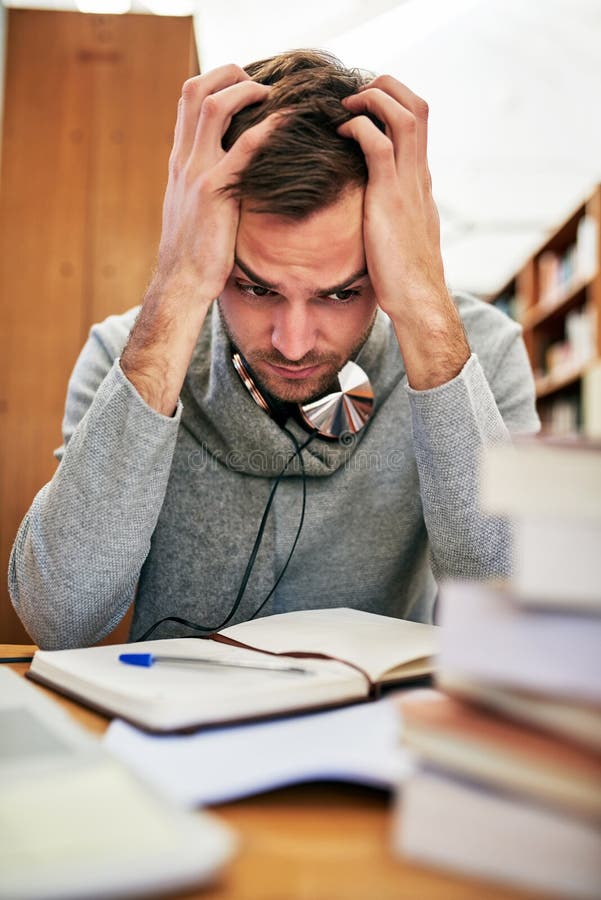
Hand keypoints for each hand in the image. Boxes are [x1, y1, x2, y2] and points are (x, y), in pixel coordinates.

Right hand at [158, 64, 277, 302]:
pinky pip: (242, 147)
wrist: (182, 281)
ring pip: (213, 106)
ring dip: (245, 90)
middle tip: (259, 81)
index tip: (244, 86)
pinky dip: (266, 128)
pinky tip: (286, 122)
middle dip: (227, 73)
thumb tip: (232, 179)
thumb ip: (206, 186)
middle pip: (194, 90)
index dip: (215, 82)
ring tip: (272, 94)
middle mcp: (184, 159)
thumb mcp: (194, 211)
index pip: (187, 102)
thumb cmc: (195, 252)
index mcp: (180, 162)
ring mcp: (197, 172)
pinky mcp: (214, 191)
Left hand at [339, 77, 469, 388]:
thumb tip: (367, 214)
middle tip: (354, 95)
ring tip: (347, 105)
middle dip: (387, 88)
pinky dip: (360, 128)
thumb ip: (388, 215)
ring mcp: (409, 184)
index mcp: (420, 182)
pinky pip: (378, 145)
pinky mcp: (391, 198)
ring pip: (404, 115)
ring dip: (374, 99)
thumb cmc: (403, 277)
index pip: (417, 124)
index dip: (392, 104)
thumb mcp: (399, 236)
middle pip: (417, 106)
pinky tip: (341, 132)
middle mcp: (419, 175)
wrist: (418, 299)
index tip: (362, 107)